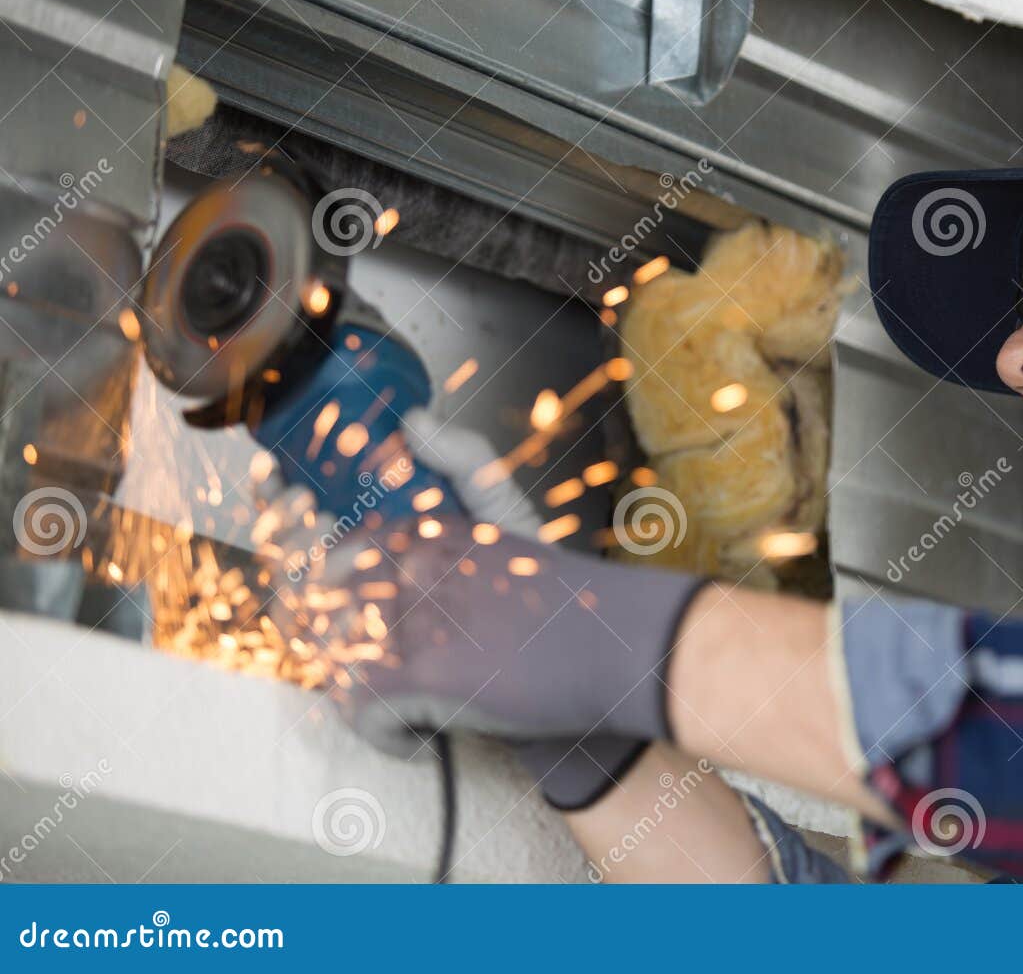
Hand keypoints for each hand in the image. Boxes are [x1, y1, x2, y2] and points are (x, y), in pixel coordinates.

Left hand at [273, 411, 706, 773]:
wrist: (613, 646)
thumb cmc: (562, 588)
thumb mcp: (514, 506)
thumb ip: (463, 458)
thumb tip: (412, 420)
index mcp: (414, 528)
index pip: (311, 530)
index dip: (277, 528)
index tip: (281, 537)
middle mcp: (396, 565)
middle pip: (304, 600)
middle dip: (313, 628)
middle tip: (361, 661)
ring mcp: (398, 618)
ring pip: (326, 663)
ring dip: (355, 690)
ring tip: (394, 698)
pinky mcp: (412, 677)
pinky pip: (359, 713)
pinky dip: (389, 733)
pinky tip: (420, 731)